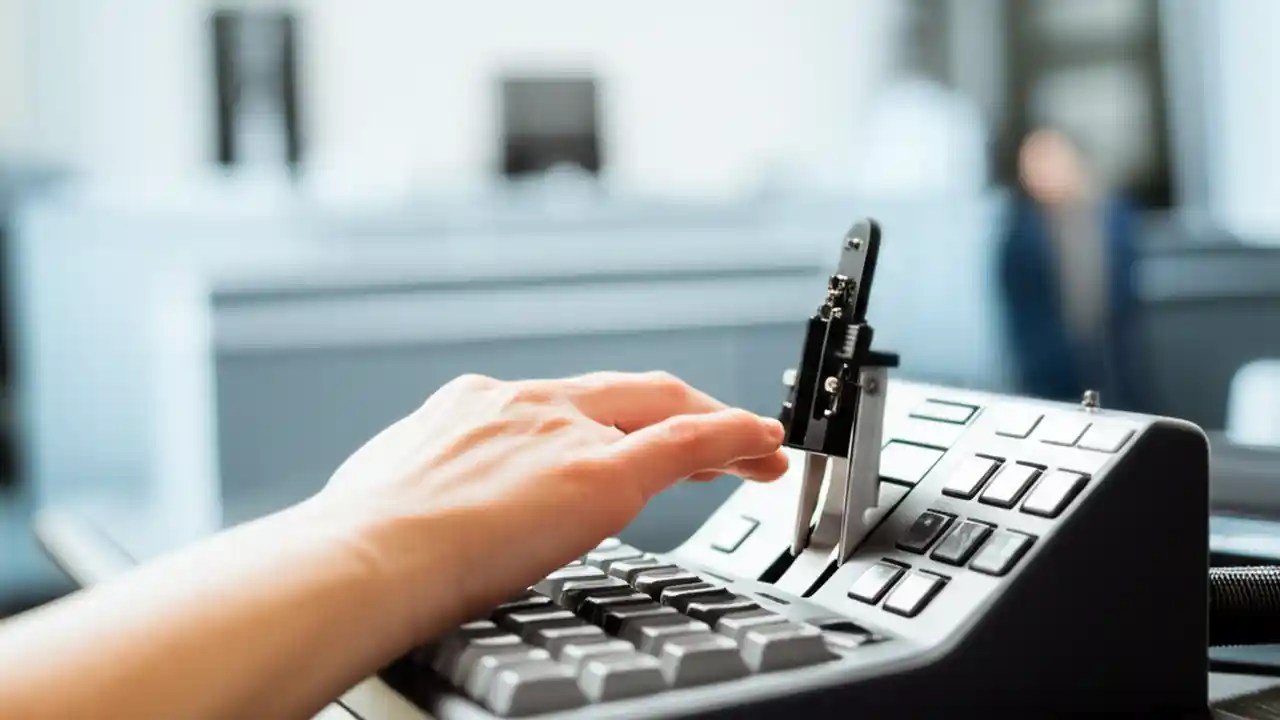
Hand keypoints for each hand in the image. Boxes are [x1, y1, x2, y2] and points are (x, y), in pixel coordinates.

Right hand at [311, 371, 786, 641]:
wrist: (367, 554)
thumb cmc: (362, 541)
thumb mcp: (391, 489)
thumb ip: (430, 486)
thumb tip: (426, 509)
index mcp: (474, 406)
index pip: (564, 401)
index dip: (611, 416)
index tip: (630, 435)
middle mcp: (526, 404)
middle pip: (624, 392)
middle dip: (676, 409)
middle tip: (713, 438)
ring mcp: (565, 433)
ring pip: (663, 410)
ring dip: (712, 428)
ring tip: (750, 451)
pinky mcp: (600, 472)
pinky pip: (687, 443)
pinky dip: (731, 438)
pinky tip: (762, 446)